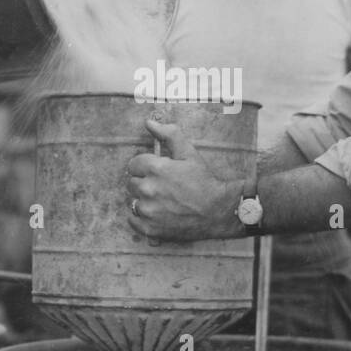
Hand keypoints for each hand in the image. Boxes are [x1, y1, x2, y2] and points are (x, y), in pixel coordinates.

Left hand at [126, 119, 242, 241]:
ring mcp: (148, 211)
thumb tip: (149, 122)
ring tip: (163, 202)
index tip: (158, 173)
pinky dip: (142, 219)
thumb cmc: (204, 182)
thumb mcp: (189, 154)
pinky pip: (133, 221)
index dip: (146, 167)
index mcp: (155, 169)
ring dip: (144, 201)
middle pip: (132, 183)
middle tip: (163, 187)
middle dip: (144, 183)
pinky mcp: (150, 228)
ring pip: (134, 201)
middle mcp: (148, 189)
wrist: (218, 212)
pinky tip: (157, 215)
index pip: (134, 164)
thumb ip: (169, 135)